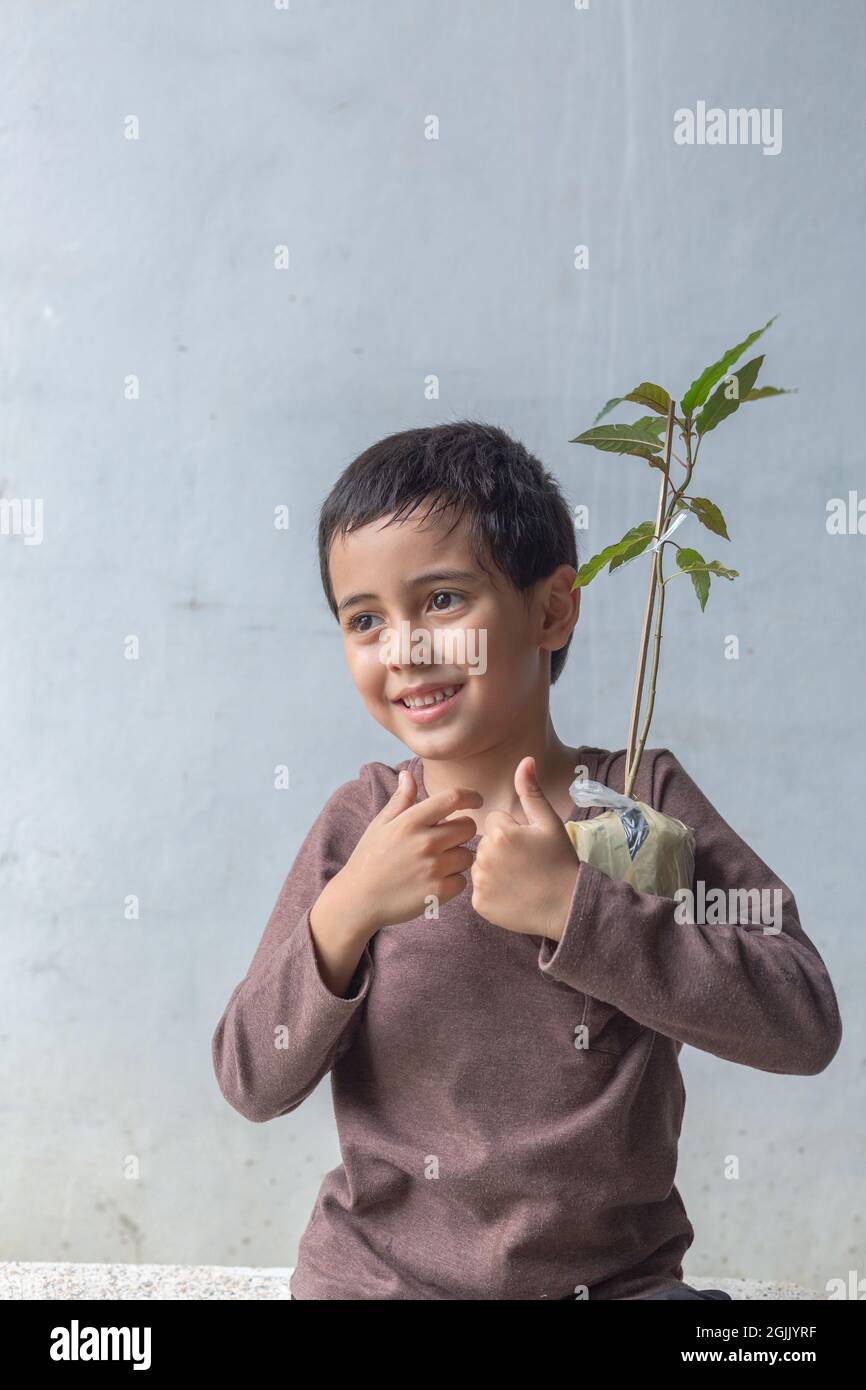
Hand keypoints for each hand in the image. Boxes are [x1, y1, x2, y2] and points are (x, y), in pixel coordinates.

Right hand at [335, 771, 481, 933]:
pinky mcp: (439, 892)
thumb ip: (400, 800)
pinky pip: (462, 881)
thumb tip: (407, 775)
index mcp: (411, 821)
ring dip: (457, 858)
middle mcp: (425, 842)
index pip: (453, 798)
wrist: (358, 900)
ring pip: (467, 855)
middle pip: (468, 827)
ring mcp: (433, 868)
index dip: (471, 795)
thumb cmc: (369, 860)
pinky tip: (434, 882)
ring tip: (436, 864)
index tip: (476, 800)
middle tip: (448, 839)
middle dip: (462, 830)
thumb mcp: (380, 825)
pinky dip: (453, 882)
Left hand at [470, 756, 579, 940]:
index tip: (529, 846)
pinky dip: (492, 891)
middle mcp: (485, 856)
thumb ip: (531, 791)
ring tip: (519, 879)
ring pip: (480, 865)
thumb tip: (525, 760)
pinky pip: (479, 889)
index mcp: (500, 832)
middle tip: (526, 863)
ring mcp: (480, 882)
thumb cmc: (560, 861)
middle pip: (486, 842)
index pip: (495, 821)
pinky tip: (512, 894)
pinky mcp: (479, 903)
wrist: (566, 905)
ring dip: (494, 869)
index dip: (514, 831)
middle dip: (502, 849)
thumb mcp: (549, 823)